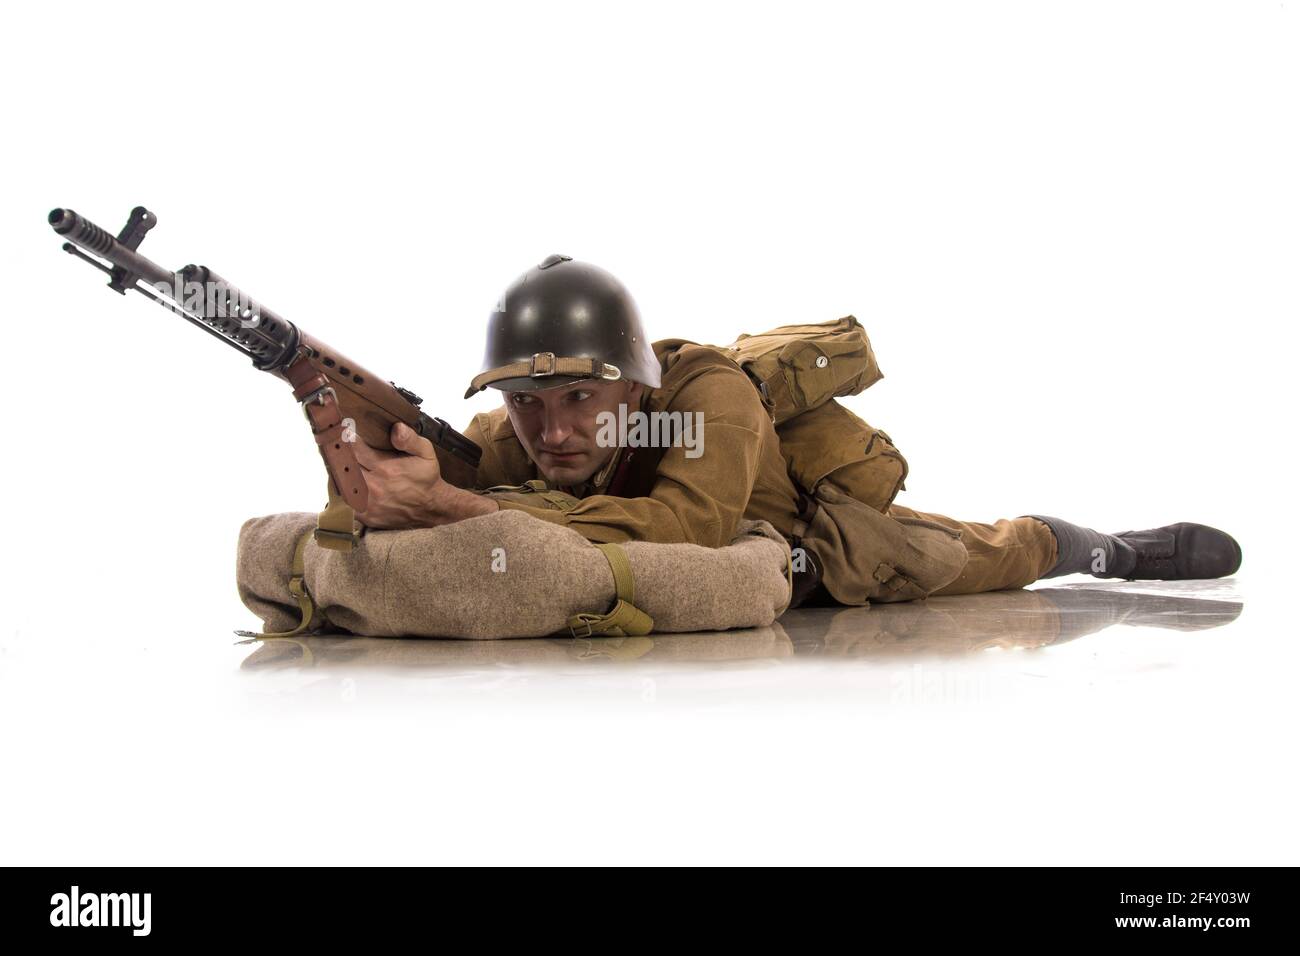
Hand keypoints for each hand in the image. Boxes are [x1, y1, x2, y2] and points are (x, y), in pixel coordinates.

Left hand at [351, 421, 498, 528]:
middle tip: (336, 446)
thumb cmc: (426, 477)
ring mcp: (369, 504)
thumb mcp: (425, 453)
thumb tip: (396, 427)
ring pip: (340, 485)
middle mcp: (374, 487)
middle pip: (343, 468)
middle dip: (338, 456)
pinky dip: (343, 492)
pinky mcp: (366, 516)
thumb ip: (410, 439)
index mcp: (385, 469)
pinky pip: (345, 503)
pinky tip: (348, 482)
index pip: (355, 450)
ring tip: (340, 463)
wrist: (431, 507)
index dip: (345, 439)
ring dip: (339, 474)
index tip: (341, 430)